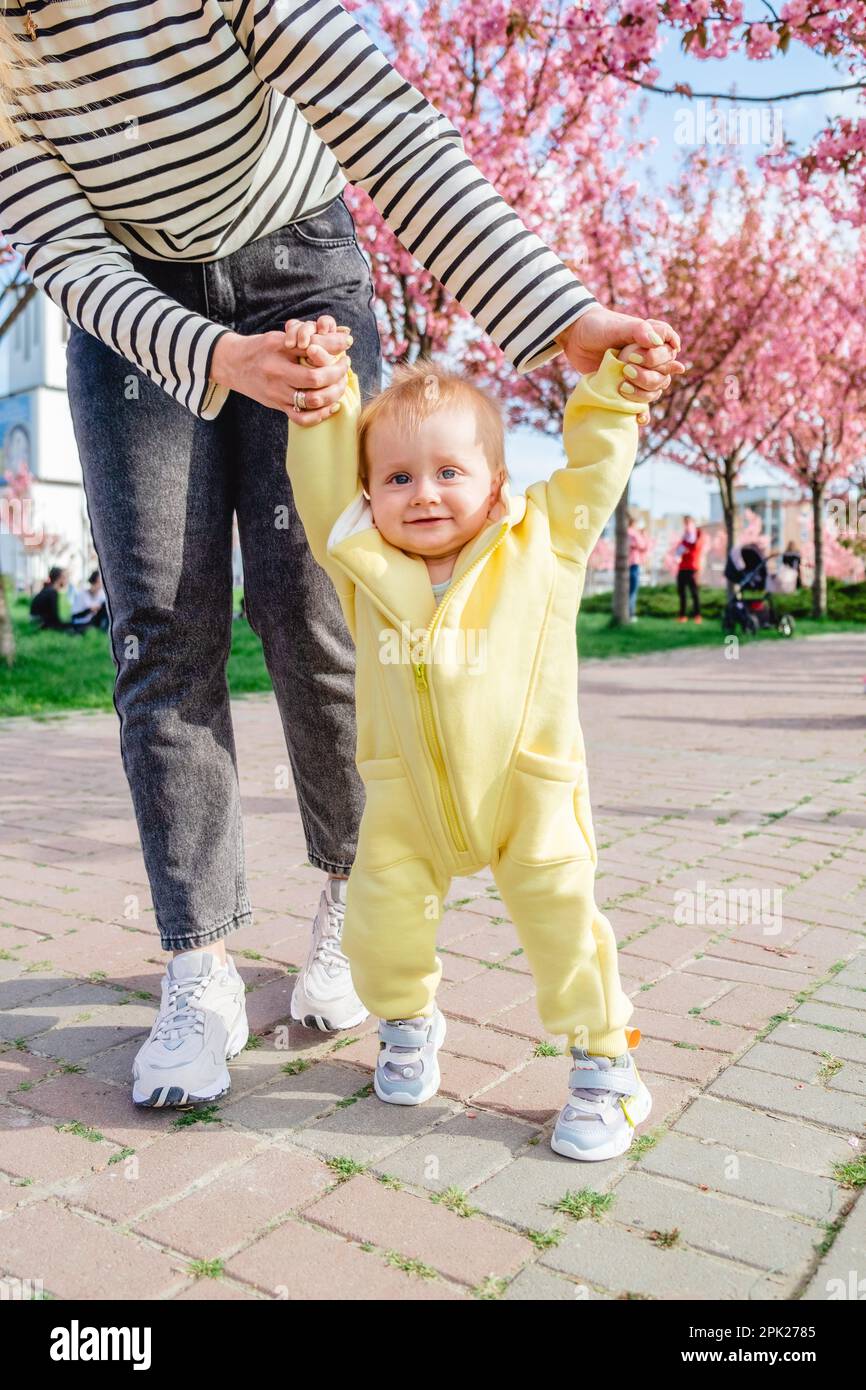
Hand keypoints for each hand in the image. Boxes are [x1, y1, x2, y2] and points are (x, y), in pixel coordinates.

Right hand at [210, 314, 351, 421]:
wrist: (232, 364)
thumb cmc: (260, 348)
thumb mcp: (280, 338)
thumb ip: (309, 338)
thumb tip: (343, 337)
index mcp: (279, 353)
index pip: (314, 354)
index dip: (334, 354)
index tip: (345, 352)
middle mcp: (278, 375)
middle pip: (316, 380)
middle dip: (337, 375)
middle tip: (344, 369)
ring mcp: (278, 394)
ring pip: (312, 402)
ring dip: (333, 395)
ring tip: (340, 386)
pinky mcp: (278, 407)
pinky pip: (302, 418)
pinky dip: (320, 415)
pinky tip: (330, 406)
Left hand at [558, 307, 685, 424]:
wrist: (576, 339)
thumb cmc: (598, 328)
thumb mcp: (617, 326)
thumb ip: (638, 330)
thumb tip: (656, 343)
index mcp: (655, 339)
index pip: (669, 351)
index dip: (655, 357)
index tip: (633, 356)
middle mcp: (652, 358)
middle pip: (663, 375)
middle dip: (647, 377)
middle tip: (626, 371)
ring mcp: (641, 375)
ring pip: (654, 391)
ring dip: (642, 394)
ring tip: (622, 388)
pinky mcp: (629, 388)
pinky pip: (642, 405)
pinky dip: (642, 413)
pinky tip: (638, 419)